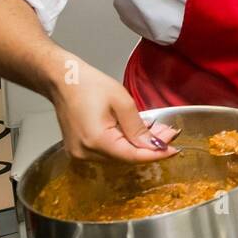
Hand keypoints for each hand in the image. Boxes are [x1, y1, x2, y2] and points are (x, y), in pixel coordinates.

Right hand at [51, 63, 179, 162]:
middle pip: (126, 157)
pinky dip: (125, 144)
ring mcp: (80, 153)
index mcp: (96, 140)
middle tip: (169, 135)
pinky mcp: (80, 149)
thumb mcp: (122, 102)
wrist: (62, 80)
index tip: (174, 151)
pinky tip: (137, 132)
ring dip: (139, 145)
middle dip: (150, 147)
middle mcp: (85, 152)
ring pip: (118, 156)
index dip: (156, 155)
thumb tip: (154, 145)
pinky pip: (108, 152)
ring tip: (157, 131)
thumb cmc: (88, 85)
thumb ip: (138, 127)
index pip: (133, 156)